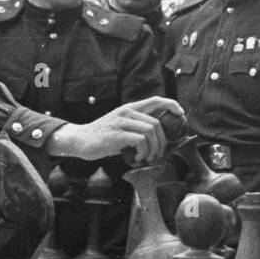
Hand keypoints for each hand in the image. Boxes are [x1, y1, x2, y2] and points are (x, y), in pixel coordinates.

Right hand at [48, 97, 183, 161]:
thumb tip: (158, 137)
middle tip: (157, 154)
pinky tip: (136, 158)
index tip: (180, 113)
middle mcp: (126, 112)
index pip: (155, 100)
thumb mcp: (121, 127)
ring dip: (153, 148)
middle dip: (162, 141)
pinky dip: (143, 152)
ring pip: (150, 131)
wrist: (80, 140)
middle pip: (156, 123)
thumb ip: (137, 128)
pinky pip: (140, 140)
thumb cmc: (102, 137)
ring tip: (146, 157)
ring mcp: (121, 122)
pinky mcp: (117, 134)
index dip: (171, 105)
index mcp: (129, 109)